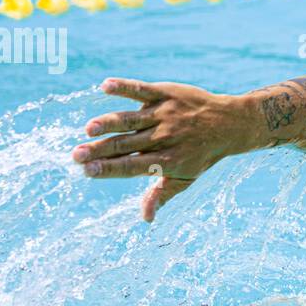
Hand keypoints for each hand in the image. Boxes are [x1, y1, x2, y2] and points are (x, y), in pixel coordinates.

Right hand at [72, 78, 248, 221]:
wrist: (230, 123)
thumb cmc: (201, 155)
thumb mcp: (186, 178)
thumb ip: (162, 194)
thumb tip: (145, 219)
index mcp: (167, 161)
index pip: (133, 167)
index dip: (110, 169)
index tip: (87, 172)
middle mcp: (165, 138)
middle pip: (127, 144)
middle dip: (100, 150)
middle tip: (76, 155)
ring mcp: (165, 114)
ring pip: (132, 119)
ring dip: (109, 122)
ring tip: (89, 129)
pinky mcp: (166, 94)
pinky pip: (142, 90)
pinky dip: (125, 88)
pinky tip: (105, 86)